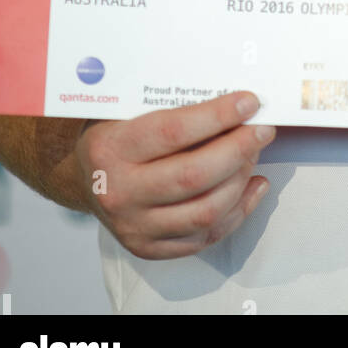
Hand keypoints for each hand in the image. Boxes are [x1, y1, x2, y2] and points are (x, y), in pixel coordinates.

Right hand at [74, 91, 274, 259]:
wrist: (84, 179)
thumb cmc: (113, 134)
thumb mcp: (124, 109)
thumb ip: (168, 103)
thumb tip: (230, 97)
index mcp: (110, 149)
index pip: (173, 132)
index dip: (217, 116)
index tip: (249, 103)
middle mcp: (119, 192)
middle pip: (195, 176)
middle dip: (239, 149)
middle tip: (263, 129)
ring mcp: (134, 226)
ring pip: (205, 211)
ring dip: (240, 180)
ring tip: (255, 154)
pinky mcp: (149, 249)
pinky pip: (205, 237)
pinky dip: (238, 211)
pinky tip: (252, 184)